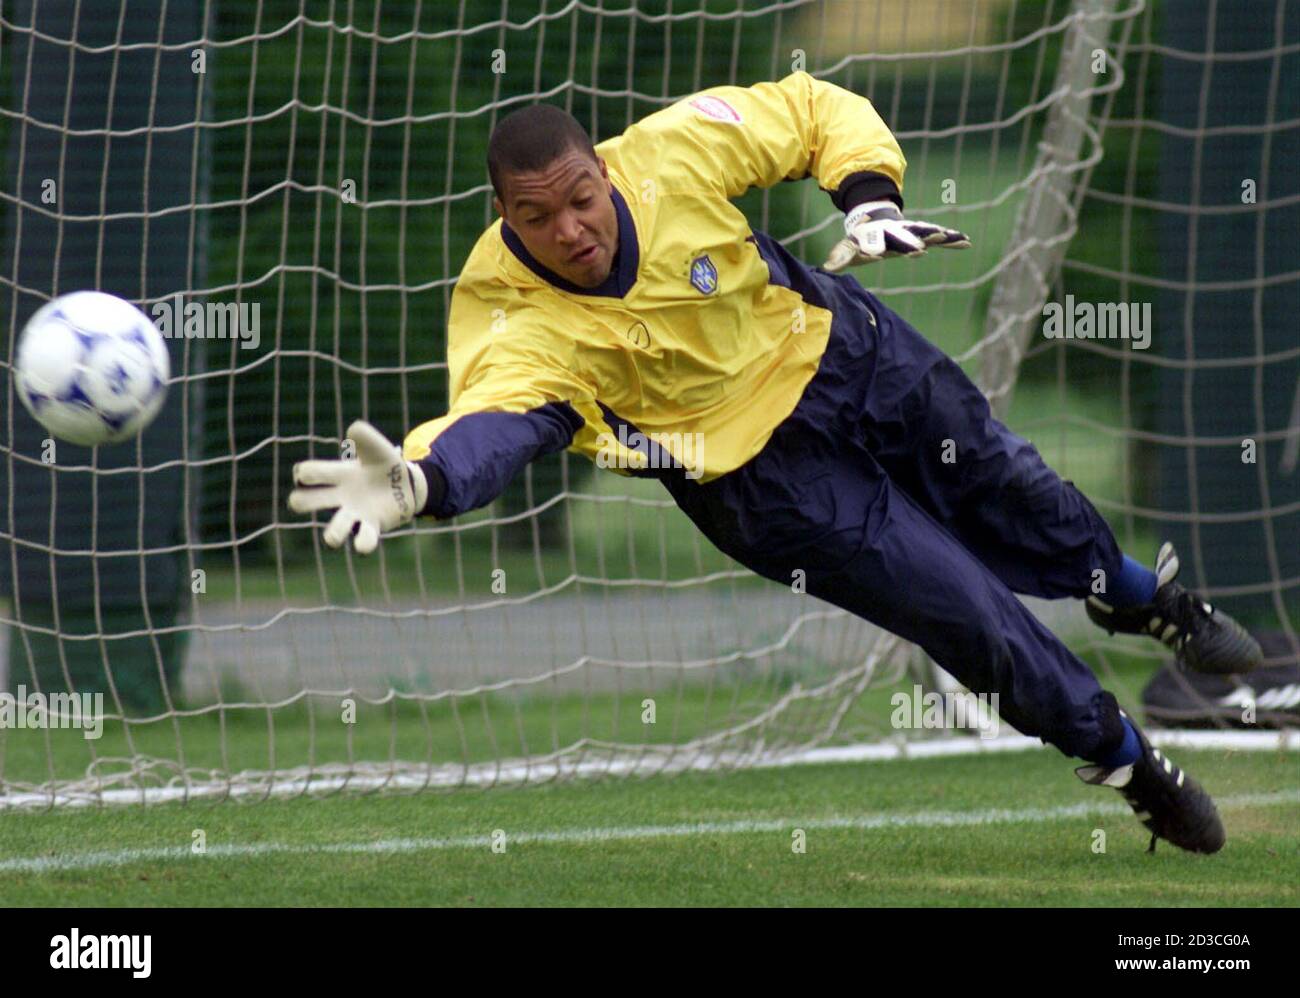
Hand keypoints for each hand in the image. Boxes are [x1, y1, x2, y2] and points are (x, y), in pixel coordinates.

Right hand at [287, 420, 427, 553]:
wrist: (406, 484)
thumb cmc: (384, 464)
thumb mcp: (377, 447)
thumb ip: (366, 437)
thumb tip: (353, 429)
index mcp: (336, 475)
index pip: (305, 474)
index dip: (302, 473)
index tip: (309, 473)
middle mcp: (339, 497)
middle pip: (302, 502)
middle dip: (300, 501)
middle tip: (315, 496)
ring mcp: (354, 514)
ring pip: (333, 532)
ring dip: (334, 533)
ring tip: (341, 528)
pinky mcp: (372, 527)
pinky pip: (363, 541)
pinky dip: (362, 543)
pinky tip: (365, 538)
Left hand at [822, 200, 970, 270]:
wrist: (874, 221)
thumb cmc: (860, 240)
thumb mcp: (847, 248)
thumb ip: (840, 257)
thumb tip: (827, 267)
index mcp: (882, 239)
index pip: (890, 244)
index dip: (901, 248)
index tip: (912, 251)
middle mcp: (899, 234)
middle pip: (913, 236)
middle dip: (923, 239)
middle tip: (937, 241)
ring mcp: (912, 233)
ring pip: (929, 233)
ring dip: (943, 236)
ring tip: (960, 238)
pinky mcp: (922, 235)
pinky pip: (939, 238)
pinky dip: (952, 240)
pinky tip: (967, 243)